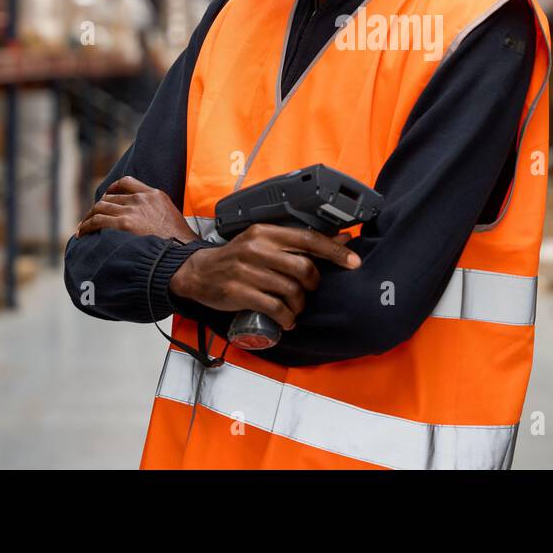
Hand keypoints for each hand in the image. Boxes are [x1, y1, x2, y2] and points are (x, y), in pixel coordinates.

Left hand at [76, 176, 196, 241]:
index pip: (127, 182)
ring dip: (89, 217)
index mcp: (154, 194)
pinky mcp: (123, 224)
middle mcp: (141, 199)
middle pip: (110, 197)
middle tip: (91, 218)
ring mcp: (132, 210)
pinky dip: (87, 226)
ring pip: (100, 207)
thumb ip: (156, 211)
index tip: (106, 196)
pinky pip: (97, 221)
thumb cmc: (179, 243)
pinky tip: (82, 233)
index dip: (112, 188)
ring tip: (83, 228)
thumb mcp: (171, 217)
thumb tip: (146, 221)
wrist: (181, 253)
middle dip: (98, 207)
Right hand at [170, 224, 361, 330]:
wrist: (198, 272)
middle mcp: (256, 247)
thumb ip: (299, 243)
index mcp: (266, 232)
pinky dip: (286, 318)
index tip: (354, 261)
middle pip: (303, 268)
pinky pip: (274, 307)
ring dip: (299, 305)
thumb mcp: (266, 243)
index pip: (308, 238)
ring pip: (290, 290)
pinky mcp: (238, 292)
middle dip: (313, 284)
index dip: (334, 251)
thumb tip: (341, 239)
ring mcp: (246, 270)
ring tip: (295, 308)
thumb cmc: (238, 257)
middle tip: (309, 290)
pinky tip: (287, 321)